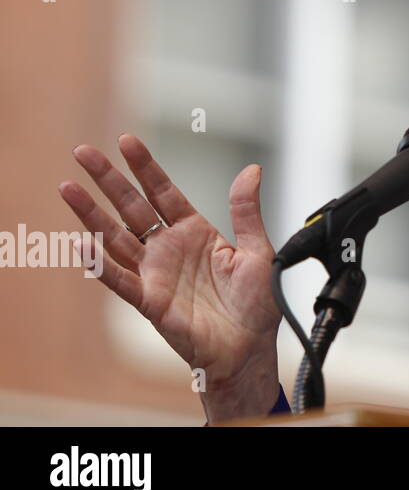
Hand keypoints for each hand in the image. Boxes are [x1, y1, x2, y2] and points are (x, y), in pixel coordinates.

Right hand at [58, 134, 282, 421]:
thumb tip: (251, 170)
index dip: (145, 167)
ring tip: (69, 188)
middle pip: (132, 207)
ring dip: (91, 214)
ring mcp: (155, 273)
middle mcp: (169, 249)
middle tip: (83, 152)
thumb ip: (246, 211)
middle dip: (108, 179)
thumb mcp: (257, 250)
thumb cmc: (255, 304)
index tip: (127, 141)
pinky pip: (121, 280)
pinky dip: (100, 264)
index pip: (164, 192)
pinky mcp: (150, 301)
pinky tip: (82, 244)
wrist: (250, 348)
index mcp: (195, 233)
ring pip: (116, 238)